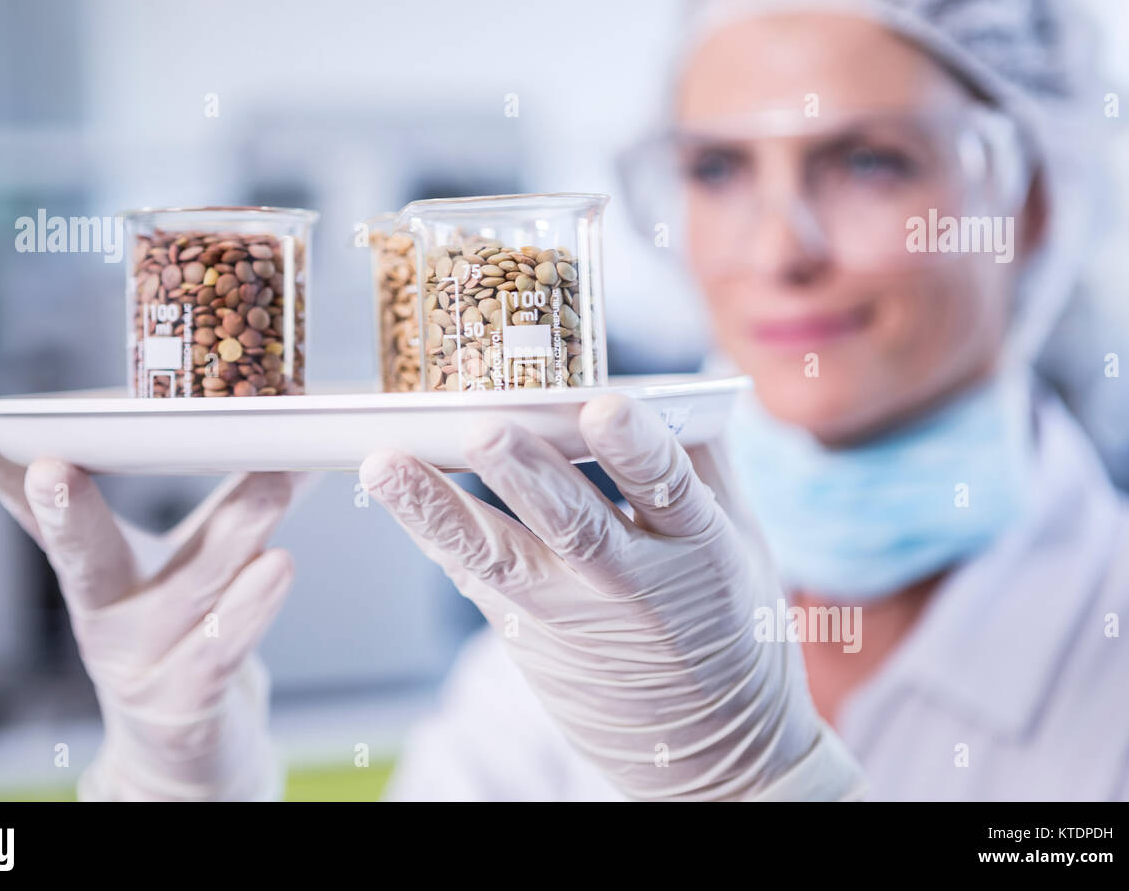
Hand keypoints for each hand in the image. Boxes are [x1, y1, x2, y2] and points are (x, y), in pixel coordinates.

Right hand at [0, 409, 313, 800]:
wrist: (187, 748)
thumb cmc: (186, 635)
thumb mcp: (194, 566)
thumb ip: (232, 507)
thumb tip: (294, 441)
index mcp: (93, 574)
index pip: (39, 514)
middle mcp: (105, 617)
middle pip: (82, 556)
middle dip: (63, 513)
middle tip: (52, 468)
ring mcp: (140, 664)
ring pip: (186, 589)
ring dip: (229, 535)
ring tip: (269, 484)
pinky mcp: (186, 703)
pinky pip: (222, 648)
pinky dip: (250, 606)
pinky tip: (278, 566)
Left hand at [360, 393, 864, 800]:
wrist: (707, 743)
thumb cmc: (727, 622)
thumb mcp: (741, 541)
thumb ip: (701, 463)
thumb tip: (669, 386)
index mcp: (700, 552)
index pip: (669, 490)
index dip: (635, 448)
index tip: (603, 407)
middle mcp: (630, 587)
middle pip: (575, 526)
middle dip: (526, 475)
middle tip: (483, 430)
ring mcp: (570, 615)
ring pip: (500, 560)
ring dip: (441, 509)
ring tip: (387, 466)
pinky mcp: (523, 633)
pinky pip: (474, 576)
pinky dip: (434, 531)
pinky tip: (392, 488)